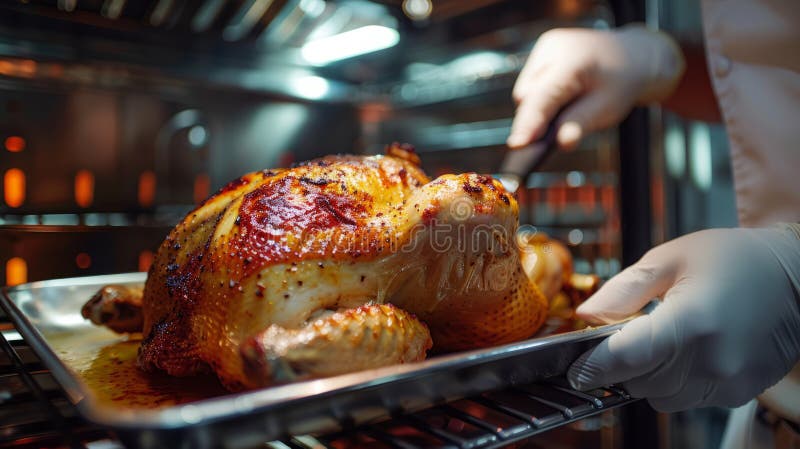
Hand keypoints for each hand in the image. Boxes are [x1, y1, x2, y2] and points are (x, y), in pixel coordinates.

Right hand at [508, 25, 684, 149]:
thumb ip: (580, 125)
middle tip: (560, 128)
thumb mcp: (607, 109)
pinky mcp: (543, 48)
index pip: (543, 96)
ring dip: (540, 106)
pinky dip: (542, 94)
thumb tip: (561, 143)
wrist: (633, 56)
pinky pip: (531, 82)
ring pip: (526, 90)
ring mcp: (547, 45)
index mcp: (574, 60)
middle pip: (528, 95)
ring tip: (567, 105)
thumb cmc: (620, 83)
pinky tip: (563, 94)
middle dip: (537, 117)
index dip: (529, 122)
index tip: (517, 145)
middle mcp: (555, 47)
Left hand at [567, 227, 799, 411]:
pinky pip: (690, 399)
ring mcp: (729, 380)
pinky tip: (691, 351)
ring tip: (666, 339)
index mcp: (692, 320)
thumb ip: (624, 289)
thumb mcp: (671, 258)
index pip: (627, 358)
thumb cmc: (734, 258)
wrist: (797, 274)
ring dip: (651, 376)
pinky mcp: (741, 392)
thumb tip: (587, 316)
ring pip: (662, 398)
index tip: (576, 369)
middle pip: (640, 383)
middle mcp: (712, 359)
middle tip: (630, 336)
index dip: (594, 367)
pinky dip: (678, 382)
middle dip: (624, 365)